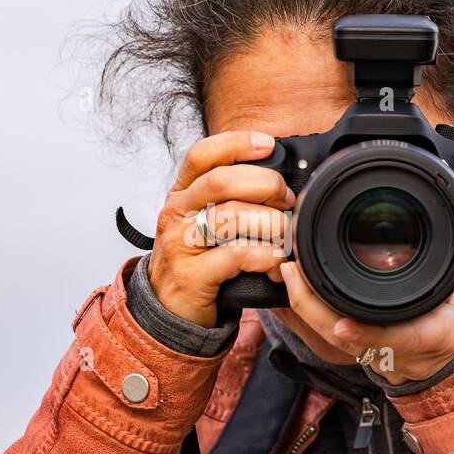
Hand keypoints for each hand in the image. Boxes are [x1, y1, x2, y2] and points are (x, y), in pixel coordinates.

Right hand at [147, 130, 295, 326]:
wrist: (167, 310)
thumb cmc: (195, 263)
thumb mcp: (202, 223)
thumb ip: (228, 200)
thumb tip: (277, 182)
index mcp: (181, 195)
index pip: (202, 155)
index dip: (236, 143)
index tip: (268, 144)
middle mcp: (176, 214)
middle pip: (221, 182)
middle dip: (265, 185)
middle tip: (286, 200)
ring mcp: (181, 245)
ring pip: (232, 217)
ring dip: (271, 223)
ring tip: (285, 235)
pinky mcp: (192, 276)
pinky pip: (236, 255)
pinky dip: (266, 256)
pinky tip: (276, 262)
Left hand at [277, 189, 453, 385]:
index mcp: (429, 336)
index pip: (396, 340)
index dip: (367, 334)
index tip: (342, 326)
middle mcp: (396, 350)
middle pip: (347, 341)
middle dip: (313, 310)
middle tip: (291, 273)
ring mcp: (374, 350)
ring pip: (331, 339)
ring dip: (304, 307)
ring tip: (287, 271)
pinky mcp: (360, 345)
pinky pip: (328, 332)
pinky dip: (308, 309)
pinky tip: (293, 284)